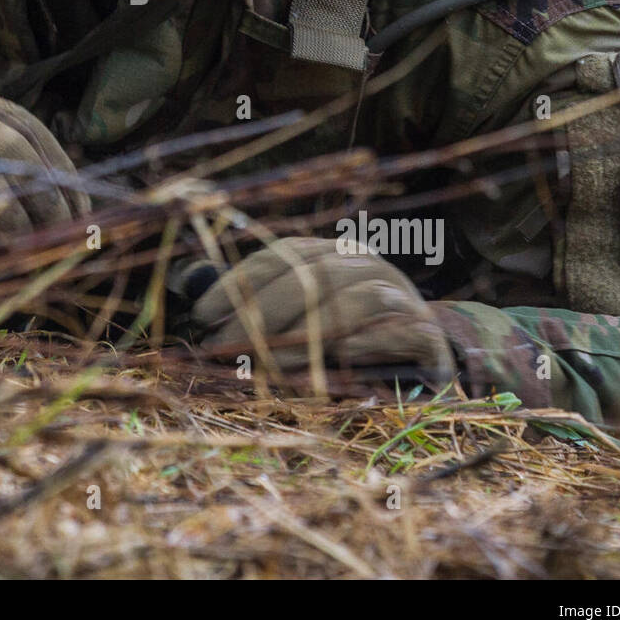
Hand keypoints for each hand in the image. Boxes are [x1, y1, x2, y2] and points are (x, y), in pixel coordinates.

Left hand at [170, 236, 454, 388]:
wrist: (429, 361)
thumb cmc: (349, 340)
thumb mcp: (299, 319)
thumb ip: (254, 304)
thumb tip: (191, 287)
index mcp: (331, 253)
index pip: (282, 255)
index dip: (239, 282)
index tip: (203, 314)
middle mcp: (365, 264)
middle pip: (310, 273)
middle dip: (260, 310)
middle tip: (225, 344)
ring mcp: (400, 294)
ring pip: (350, 297)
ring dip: (303, 332)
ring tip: (267, 363)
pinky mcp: (426, 333)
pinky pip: (393, 329)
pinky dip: (356, 344)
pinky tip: (325, 366)